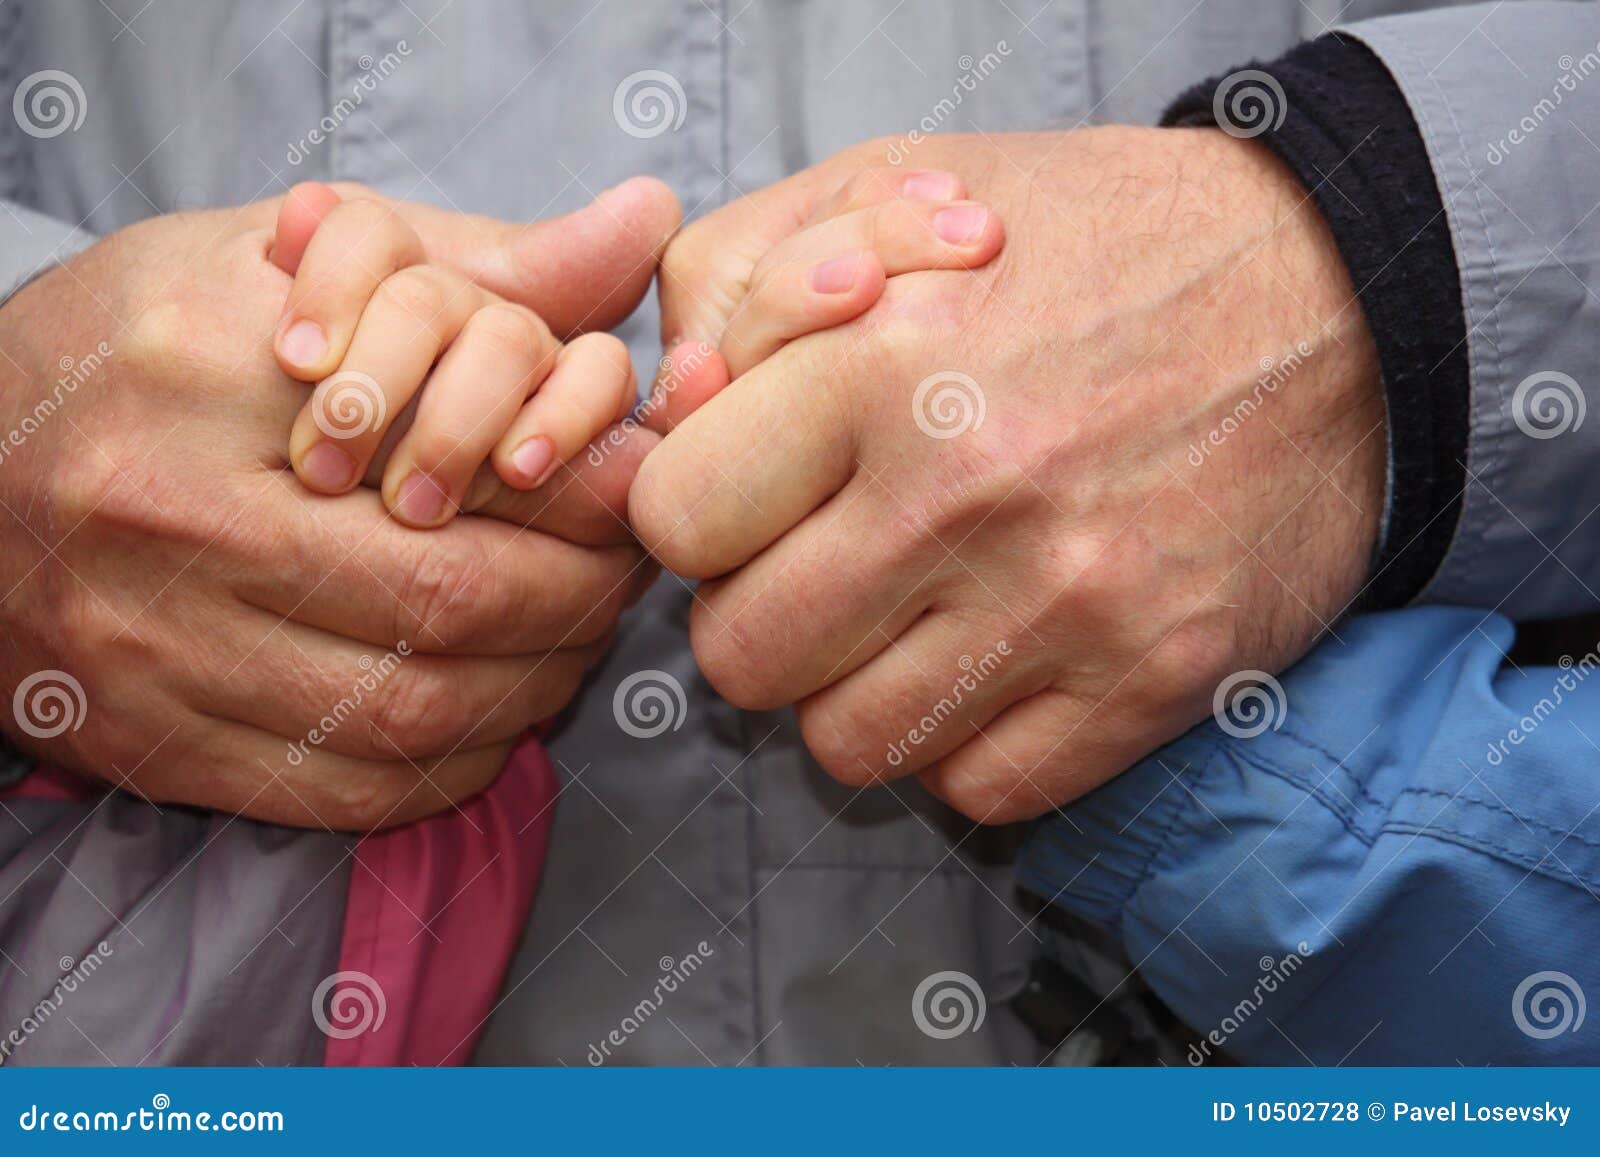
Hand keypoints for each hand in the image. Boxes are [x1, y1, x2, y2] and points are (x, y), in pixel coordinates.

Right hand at [0, 185, 672, 827]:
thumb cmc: (135, 350)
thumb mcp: (281, 263)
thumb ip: (471, 259)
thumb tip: (642, 222)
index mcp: (204, 375)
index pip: (462, 462)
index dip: (585, 496)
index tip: (634, 486)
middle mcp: (171, 525)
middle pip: (450, 602)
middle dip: (580, 599)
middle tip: (625, 570)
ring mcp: (155, 654)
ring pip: (414, 714)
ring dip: (536, 687)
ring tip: (576, 636)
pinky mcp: (157, 746)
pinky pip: (350, 792)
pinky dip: (455, 762)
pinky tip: (496, 712)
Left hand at [631, 127, 1384, 822]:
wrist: (1331, 294)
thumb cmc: (1089, 245)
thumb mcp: (891, 191)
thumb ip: (741, 286)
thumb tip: (671, 413)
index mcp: (884, 364)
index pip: (678, 521)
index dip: (692, 520)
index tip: (740, 506)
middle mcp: (969, 494)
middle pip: (745, 659)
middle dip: (759, 618)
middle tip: (816, 568)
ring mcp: (1068, 604)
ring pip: (850, 746)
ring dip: (854, 693)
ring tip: (906, 617)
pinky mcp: (1152, 681)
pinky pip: (982, 791)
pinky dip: (964, 744)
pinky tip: (990, 663)